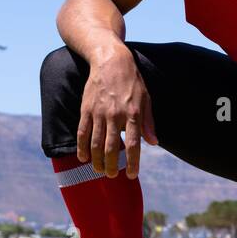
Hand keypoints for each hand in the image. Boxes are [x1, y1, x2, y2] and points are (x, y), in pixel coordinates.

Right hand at [76, 44, 156, 178]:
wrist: (110, 61)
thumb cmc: (132, 81)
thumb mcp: (146, 99)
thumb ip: (149, 122)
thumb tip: (154, 143)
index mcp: (133, 114)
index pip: (134, 144)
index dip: (132, 162)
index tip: (132, 175)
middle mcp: (115, 115)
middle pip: (112, 148)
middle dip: (112, 165)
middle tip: (112, 175)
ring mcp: (98, 113)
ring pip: (96, 143)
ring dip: (97, 160)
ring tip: (100, 170)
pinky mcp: (86, 109)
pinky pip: (82, 132)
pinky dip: (82, 147)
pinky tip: (84, 158)